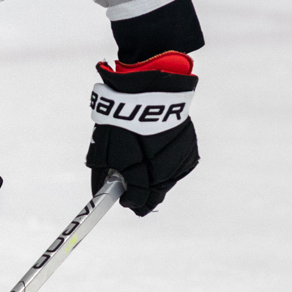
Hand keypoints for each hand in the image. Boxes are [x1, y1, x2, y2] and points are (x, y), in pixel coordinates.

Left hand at [85, 52, 197, 215]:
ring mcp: (178, 159)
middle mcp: (162, 169)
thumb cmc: (121, 116)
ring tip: (147, 166)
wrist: (150, 88)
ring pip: (169, 181)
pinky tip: (160, 155)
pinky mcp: (190, 148)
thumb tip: (101, 188)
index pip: (137, 200)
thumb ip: (102, 171)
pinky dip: (170, 165)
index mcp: (139, 171)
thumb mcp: (103, 145)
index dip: (130, 202)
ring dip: (158, 180)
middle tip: (135, 194)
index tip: (125, 201)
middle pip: (155, 195)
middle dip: (145, 195)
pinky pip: (179, 166)